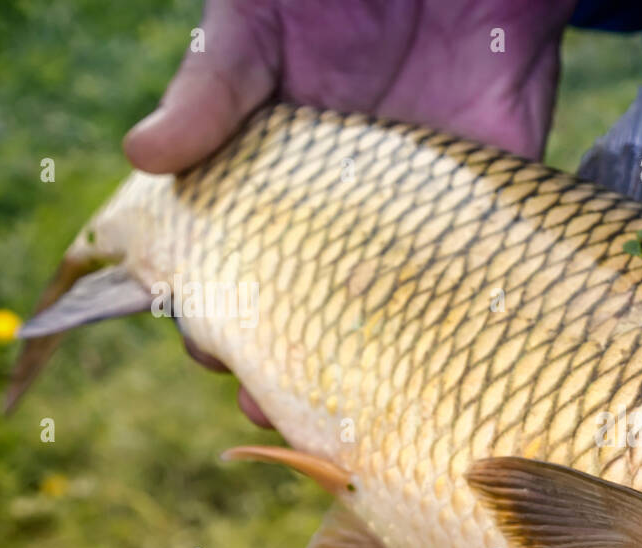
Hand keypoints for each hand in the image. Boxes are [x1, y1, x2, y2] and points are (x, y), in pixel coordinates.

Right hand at [126, 0, 576, 425]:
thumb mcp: (258, 22)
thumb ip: (215, 84)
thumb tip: (143, 156)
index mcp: (284, 175)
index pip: (245, 260)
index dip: (225, 309)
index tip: (215, 346)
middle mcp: (353, 210)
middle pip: (319, 306)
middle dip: (296, 361)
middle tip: (283, 401)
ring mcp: (425, 212)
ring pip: (398, 314)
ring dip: (380, 370)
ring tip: (358, 414)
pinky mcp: (497, 197)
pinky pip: (486, 273)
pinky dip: (474, 324)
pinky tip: (455, 370)